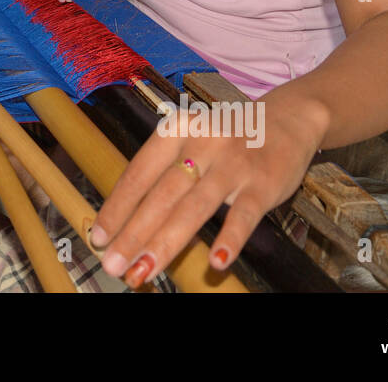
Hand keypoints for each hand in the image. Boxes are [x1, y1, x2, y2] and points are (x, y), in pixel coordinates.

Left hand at [90, 92, 328, 287]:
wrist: (288, 117)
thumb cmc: (228, 138)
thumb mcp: (191, 140)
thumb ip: (164, 173)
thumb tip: (127, 218)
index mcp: (176, 129)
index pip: (139, 173)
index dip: (117, 207)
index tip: (99, 238)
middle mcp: (201, 142)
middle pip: (161, 195)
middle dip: (134, 233)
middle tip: (114, 265)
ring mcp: (233, 163)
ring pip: (194, 207)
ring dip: (166, 242)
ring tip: (144, 270)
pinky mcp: (263, 182)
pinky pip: (244, 215)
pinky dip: (230, 238)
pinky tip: (216, 261)